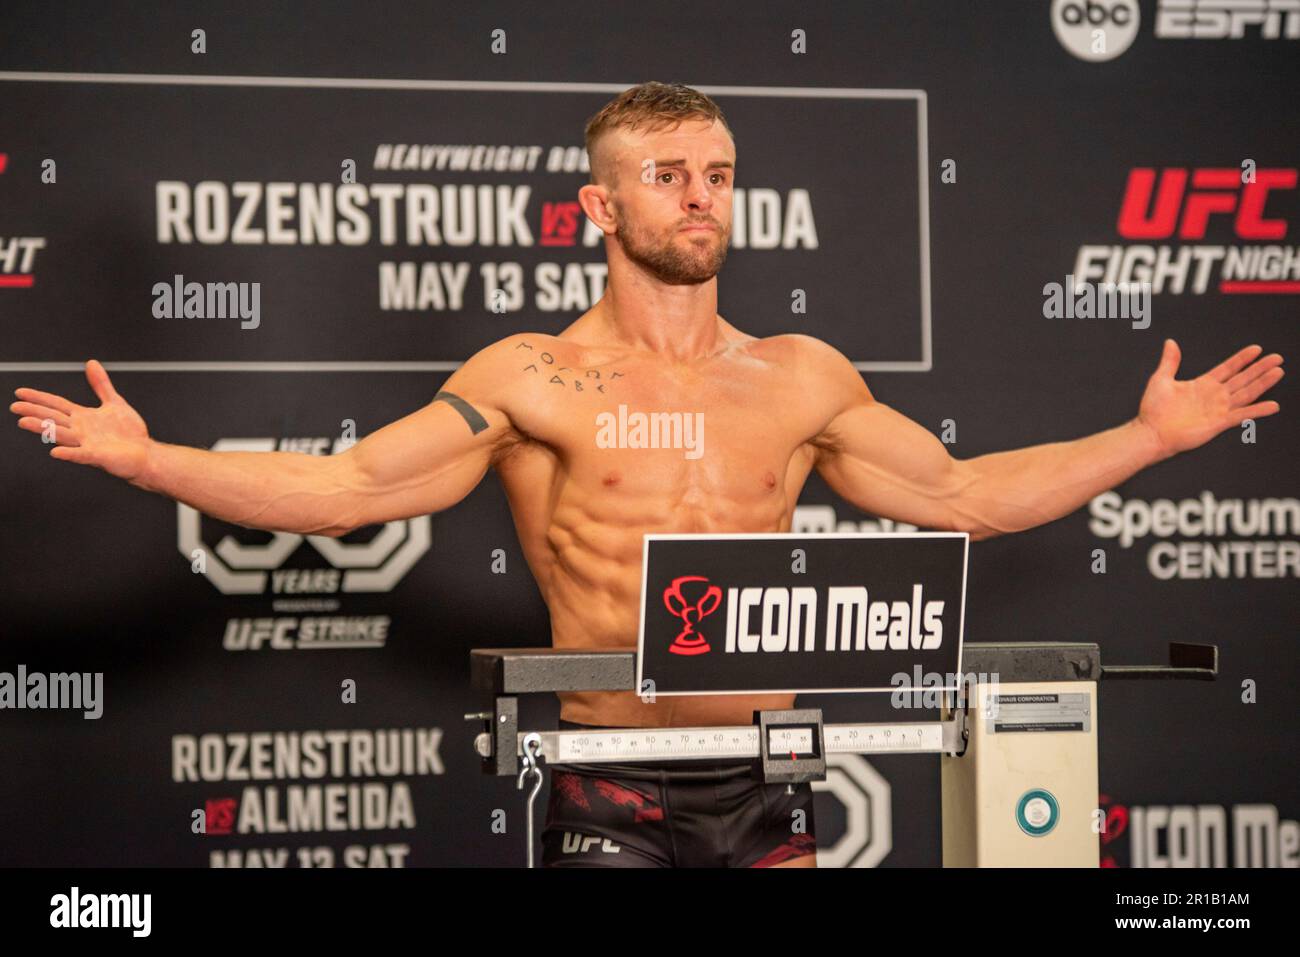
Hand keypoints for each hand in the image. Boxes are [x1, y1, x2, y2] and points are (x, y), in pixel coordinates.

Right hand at [10, 359, 152, 480]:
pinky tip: (56, 452)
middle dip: (34, 412)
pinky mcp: (98, 456)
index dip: (39, 397)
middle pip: (53, 418)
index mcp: (83, 417)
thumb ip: (101, 385)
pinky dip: (69, 453)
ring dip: (44, 429)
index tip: (20, 392)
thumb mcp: (114, 402)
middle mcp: (81, 430)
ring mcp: (88, 443)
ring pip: (61, 435)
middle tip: (15, 407)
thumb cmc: (129, 433)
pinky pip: (81, 455)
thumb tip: (91, 363)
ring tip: (25, 422)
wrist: (145, 454)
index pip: (56, 404)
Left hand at [1137, 340, 1283, 461]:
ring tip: (1278, 372)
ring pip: (1246, 393)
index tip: (1257, 349)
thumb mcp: (1161, 379)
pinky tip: (1273, 405)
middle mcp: (1214, 396)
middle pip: (1242, 379)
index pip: (1228, 368)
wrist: (1150, 433)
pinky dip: (1257, 410)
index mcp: (1202, 385)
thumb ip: (1170, 361)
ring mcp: (1218, 410)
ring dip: (1263, 383)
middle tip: (1277, 358)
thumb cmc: (1153, 410)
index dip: (1242, 359)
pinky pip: (1242, 415)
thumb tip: (1170, 342)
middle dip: (1260, 368)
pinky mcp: (1218, 423)